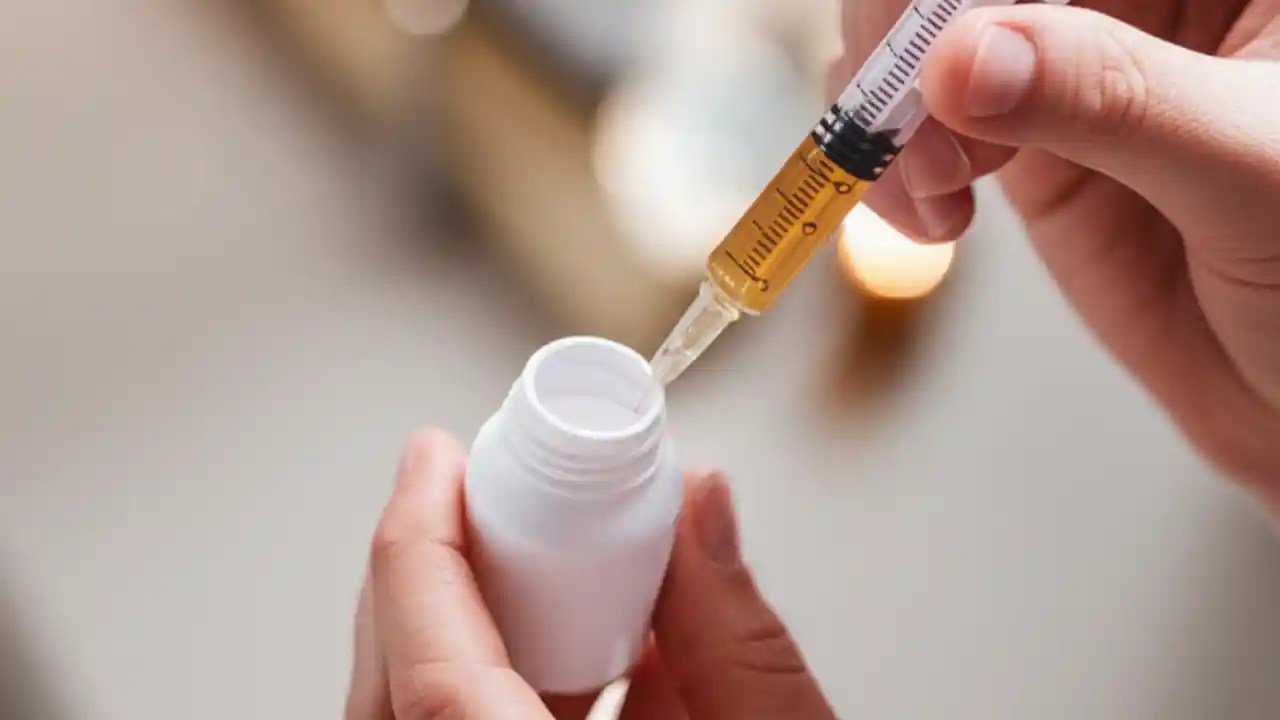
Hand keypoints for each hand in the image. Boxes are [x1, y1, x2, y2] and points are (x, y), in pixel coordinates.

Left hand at [344, 429, 836, 718]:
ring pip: (425, 714)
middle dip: (432, 571)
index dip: (418, 551)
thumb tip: (700, 499)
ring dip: (471, 624)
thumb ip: (741, 639)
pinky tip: (586, 640)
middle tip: (471, 489)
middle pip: (405, 690)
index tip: (432, 459)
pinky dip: (507, 675)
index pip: (435, 679)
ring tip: (536, 552)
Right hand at [836, 1, 1279, 501]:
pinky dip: (892, 162)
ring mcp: (1073, 72)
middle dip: (909, 41)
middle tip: (912, 130)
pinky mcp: (1026, 144)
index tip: (932, 50)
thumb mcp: (1252, 172)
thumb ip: (1113, 101)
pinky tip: (932, 213)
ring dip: (889, 109)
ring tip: (932, 191)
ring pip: (926, 40)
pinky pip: (923, 121)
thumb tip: (962, 56)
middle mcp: (1138, 6)